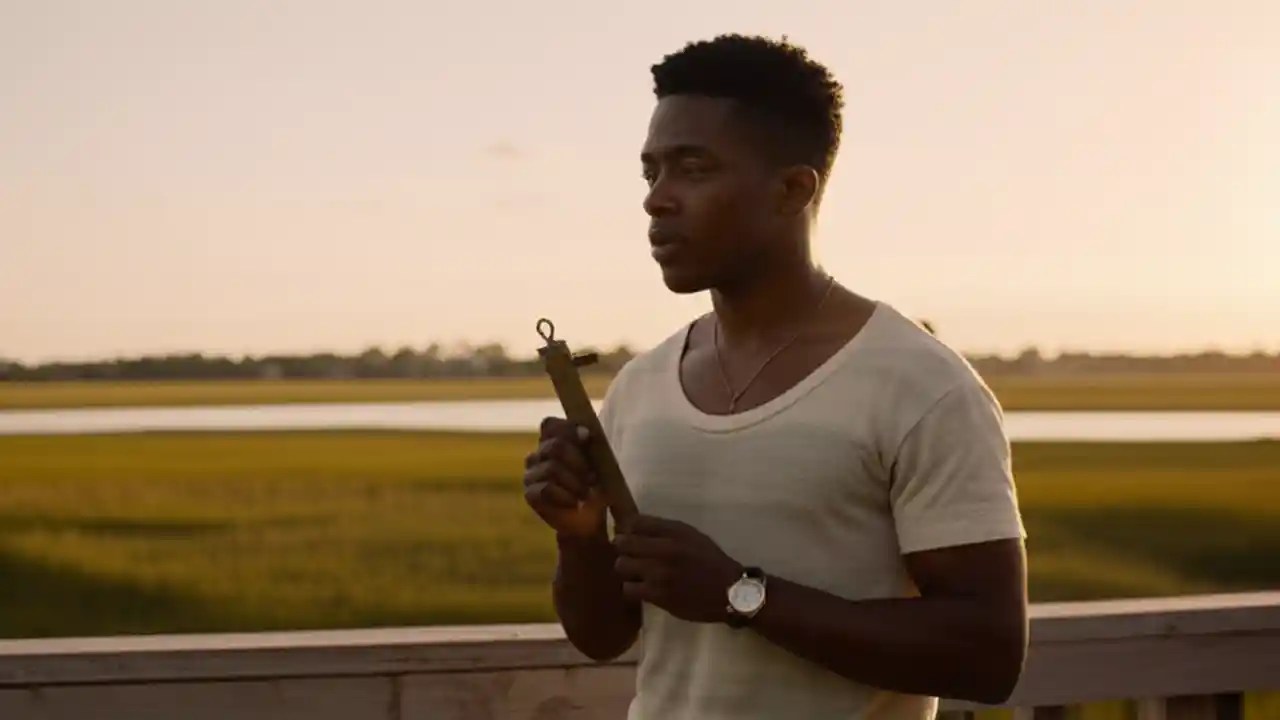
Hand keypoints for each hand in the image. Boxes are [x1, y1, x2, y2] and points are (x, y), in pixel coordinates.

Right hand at [523, 417, 607, 538]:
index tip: (587, 438)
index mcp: (553, 442)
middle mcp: (538, 455)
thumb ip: (590, 444)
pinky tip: (574, 503)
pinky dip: (564, 497)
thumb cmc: (594, 487)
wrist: (589, 520)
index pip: (550, 425)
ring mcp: (531, 474)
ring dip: (575, 482)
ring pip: (552, 468)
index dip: (568, 429)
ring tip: (586, 494)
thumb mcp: (597, 462)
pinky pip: (545, 489)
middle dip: (578, 461)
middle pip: (555, 447)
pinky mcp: (530, 494)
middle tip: (592, 478)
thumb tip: (586, 432)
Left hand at [612, 514, 743, 623]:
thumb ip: (666, 530)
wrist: (729, 592)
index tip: (629, 534)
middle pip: (622, 543)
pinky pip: (629, 589)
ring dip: (626, 569)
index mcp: (674, 532)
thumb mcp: (693, 536)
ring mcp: (659, 573)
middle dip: (622, 547)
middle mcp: (665, 549)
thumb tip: (636, 526)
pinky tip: (641, 589)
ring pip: (622, 566)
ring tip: (635, 573)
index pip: (636, 521)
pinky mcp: (657, 595)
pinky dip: (632, 588)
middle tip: (628, 554)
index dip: (628, 528)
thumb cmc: (711, 561)